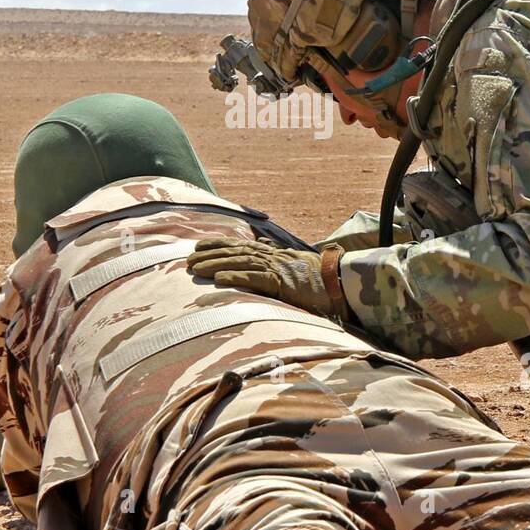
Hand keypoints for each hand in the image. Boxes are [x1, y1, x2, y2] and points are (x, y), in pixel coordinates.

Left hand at [187, 238, 347, 319]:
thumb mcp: (295, 265)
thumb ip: (276, 257)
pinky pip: (256, 278)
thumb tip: (262, 247)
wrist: (342, 284)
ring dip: (216, 264)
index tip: (198, 246)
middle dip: (210, 254)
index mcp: (274, 254)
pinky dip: (236, 276)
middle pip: (235, 252)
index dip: (218, 244)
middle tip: (187, 259)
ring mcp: (278, 268)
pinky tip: (219, 279)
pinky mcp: (283, 282)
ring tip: (195, 268)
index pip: (241, 245)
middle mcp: (273, 257)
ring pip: (241, 262)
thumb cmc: (319, 279)